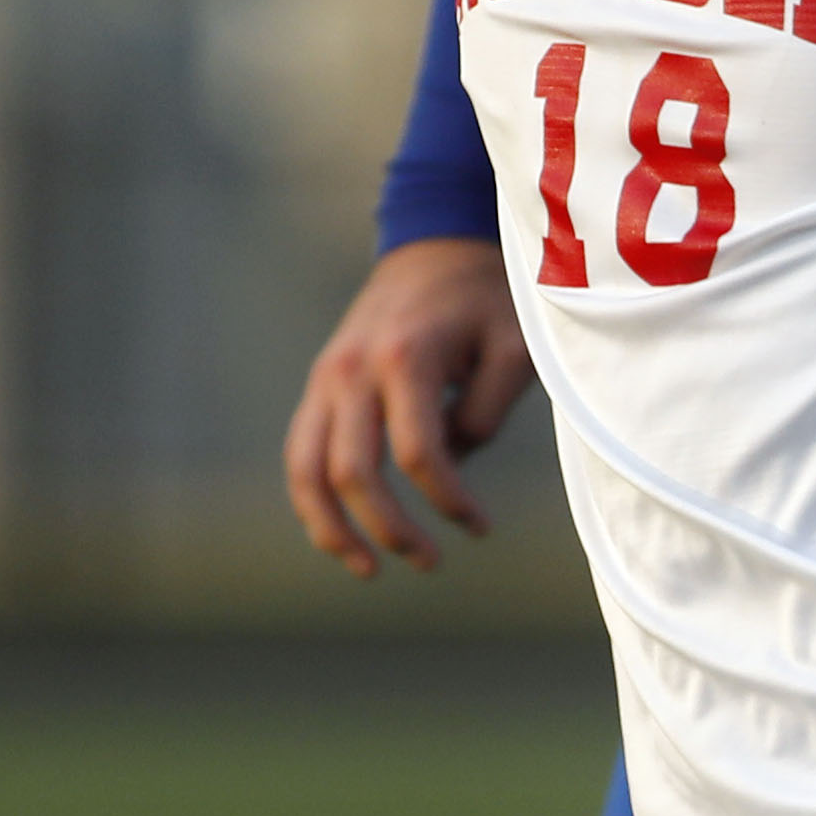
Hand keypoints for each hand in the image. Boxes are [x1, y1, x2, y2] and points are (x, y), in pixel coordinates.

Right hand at [284, 236, 532, 573]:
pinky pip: (300, 454)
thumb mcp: (515, 346)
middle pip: (352, 472)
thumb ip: (487, 411)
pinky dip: (313, 500)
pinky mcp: (320, 387)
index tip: (480, 527)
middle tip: (431, 563)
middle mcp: (353, 369)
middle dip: (390, 530)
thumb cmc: (487, 298)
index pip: (419, 454)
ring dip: (332, 529)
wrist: (438, 245)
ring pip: (306, 469)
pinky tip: (342, 535)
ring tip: (368, 570)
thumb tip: (450, 467)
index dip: (449, 502)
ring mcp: (327, 378)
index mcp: (406, 355)